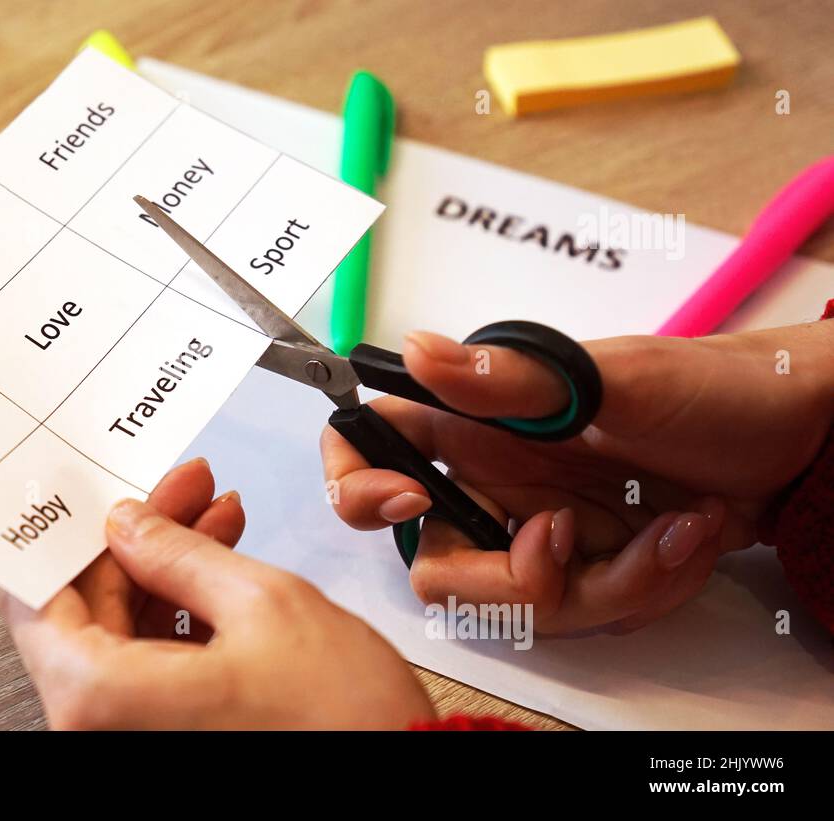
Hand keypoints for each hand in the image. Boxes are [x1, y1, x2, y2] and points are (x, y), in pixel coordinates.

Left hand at [0, 458, 434, 728]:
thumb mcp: (263, 604)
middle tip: (178, 487)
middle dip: (137, 539)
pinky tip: (223, 562)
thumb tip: (133, 525)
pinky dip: (184, 612)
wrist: (406, 771)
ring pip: (124, 633)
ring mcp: (135, 736)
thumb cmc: (345, 725)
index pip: (38, 598)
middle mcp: (102, 729)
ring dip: (166, 568)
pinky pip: (154, 665)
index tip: (88, 493)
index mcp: (100, 700)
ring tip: (214, 513)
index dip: (70, 534)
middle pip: (86, 611)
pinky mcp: (171, 737)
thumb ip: (180, 555)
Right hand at [321, 322, 833, 633]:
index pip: (371, 445)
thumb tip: (416, 352)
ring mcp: (547, 529)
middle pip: (441, 565)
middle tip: (567, 538)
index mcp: (482, 424)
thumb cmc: (714, 386)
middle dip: (508, 579)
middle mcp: (501, 480)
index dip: (356, 482)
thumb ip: (511, 379)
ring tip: (677, 528)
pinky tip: (692, 537)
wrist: (806, 437)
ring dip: (609, 581)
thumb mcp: (614, 379)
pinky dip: (647, 586)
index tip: (412, 501)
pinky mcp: (596, 567)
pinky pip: (589, 611)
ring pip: (524, 604)